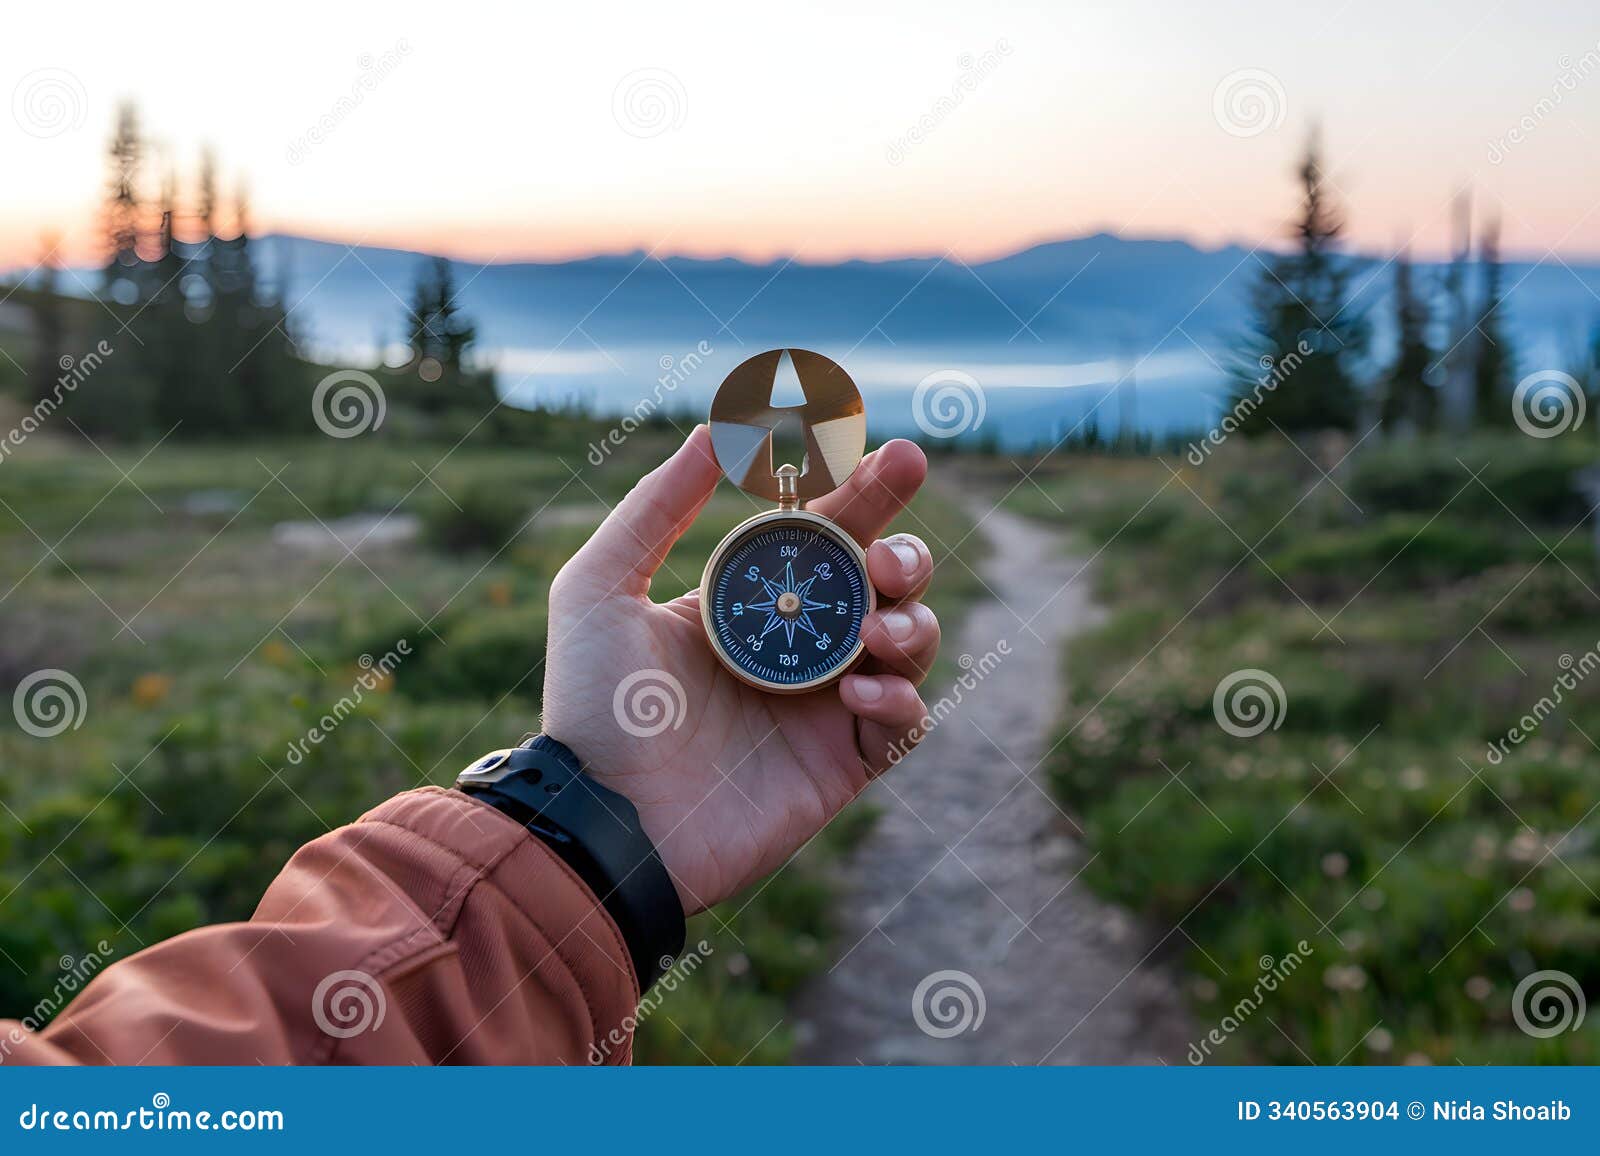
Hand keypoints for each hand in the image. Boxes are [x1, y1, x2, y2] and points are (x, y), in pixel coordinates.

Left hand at [541, 425, 938, 913]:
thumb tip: (717, 430)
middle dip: (907, 556)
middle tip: (890, 559)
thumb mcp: (600, 588)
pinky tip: (858, 692)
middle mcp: (796, 645)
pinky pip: (902, 724)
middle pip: (883, 583)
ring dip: (912, 624)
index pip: (826, 531)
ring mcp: (822, 707)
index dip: (869, 491)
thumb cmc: (593, 706)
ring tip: (879, 628)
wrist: (605, 820)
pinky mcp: (841, 766)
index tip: (899, 454)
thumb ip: (657, 506)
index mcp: (750, 597)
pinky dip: (899, 700)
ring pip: (910, 646)